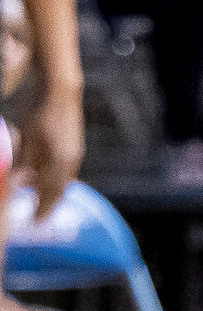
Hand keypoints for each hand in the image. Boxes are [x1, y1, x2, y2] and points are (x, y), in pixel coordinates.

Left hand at [15, 84, 82, 221]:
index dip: (43, 209)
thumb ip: (25, 161)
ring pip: (62, 179)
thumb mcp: (27, 136)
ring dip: (52, 190)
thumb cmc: (39, 109)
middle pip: (59, 189)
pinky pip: (64, 168)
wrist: (59, 87)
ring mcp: (73, 152)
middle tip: (39, 216)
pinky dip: (56, 177)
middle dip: (48, 203)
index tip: (35, 223)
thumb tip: (22, 184)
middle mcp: (71, 161)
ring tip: (42, 199)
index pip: (51, 193)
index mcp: (61, 162)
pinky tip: (48, 177)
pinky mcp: (72, 143)